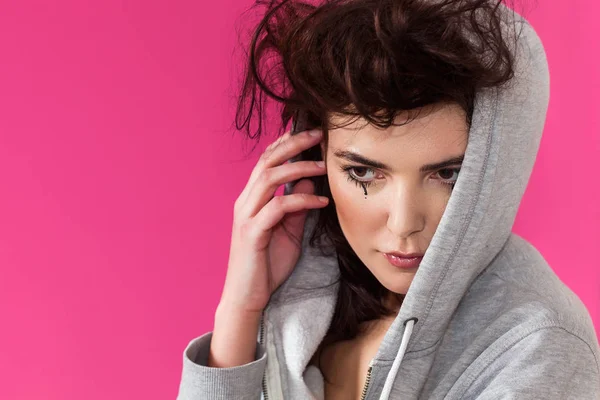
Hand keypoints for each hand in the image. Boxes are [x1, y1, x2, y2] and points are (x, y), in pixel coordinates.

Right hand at [219, 128, 327, 313]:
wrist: (247, 297)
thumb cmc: (266, 264)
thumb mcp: (288, 231)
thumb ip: (297, 206)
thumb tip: (309, 180)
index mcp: (251, 199)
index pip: (266, 160)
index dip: (286, 142)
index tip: (310, 131)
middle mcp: (245, 201)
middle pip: (267, 160)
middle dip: (294, 144)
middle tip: (319, 134)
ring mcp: (246, 216)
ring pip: (270, 178)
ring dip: (299, 168)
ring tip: (324, 167)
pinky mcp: (252, 233)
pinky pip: (278, 207)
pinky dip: (302, 201)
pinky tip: (321, 202)